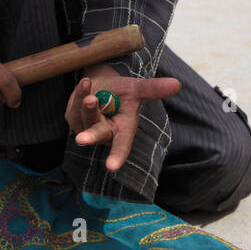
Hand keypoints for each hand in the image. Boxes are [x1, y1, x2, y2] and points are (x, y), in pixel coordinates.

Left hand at [64, 64, 180, 173]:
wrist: (102, 83)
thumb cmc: (122, 92)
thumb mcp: (138, 90)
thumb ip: (154, 89)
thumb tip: (177, 84)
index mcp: (123, 130)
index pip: (121, 146)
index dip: (117, 156)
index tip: (111, 167)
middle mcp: (104, 132)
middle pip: (97, 134)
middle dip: (90, 136)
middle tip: (81, 139)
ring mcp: (86, 126)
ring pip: (85, 115)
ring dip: (88, 103)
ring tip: (91, 88)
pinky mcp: (73, 116)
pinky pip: (75, 104)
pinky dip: (81, 91)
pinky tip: (87, 82)